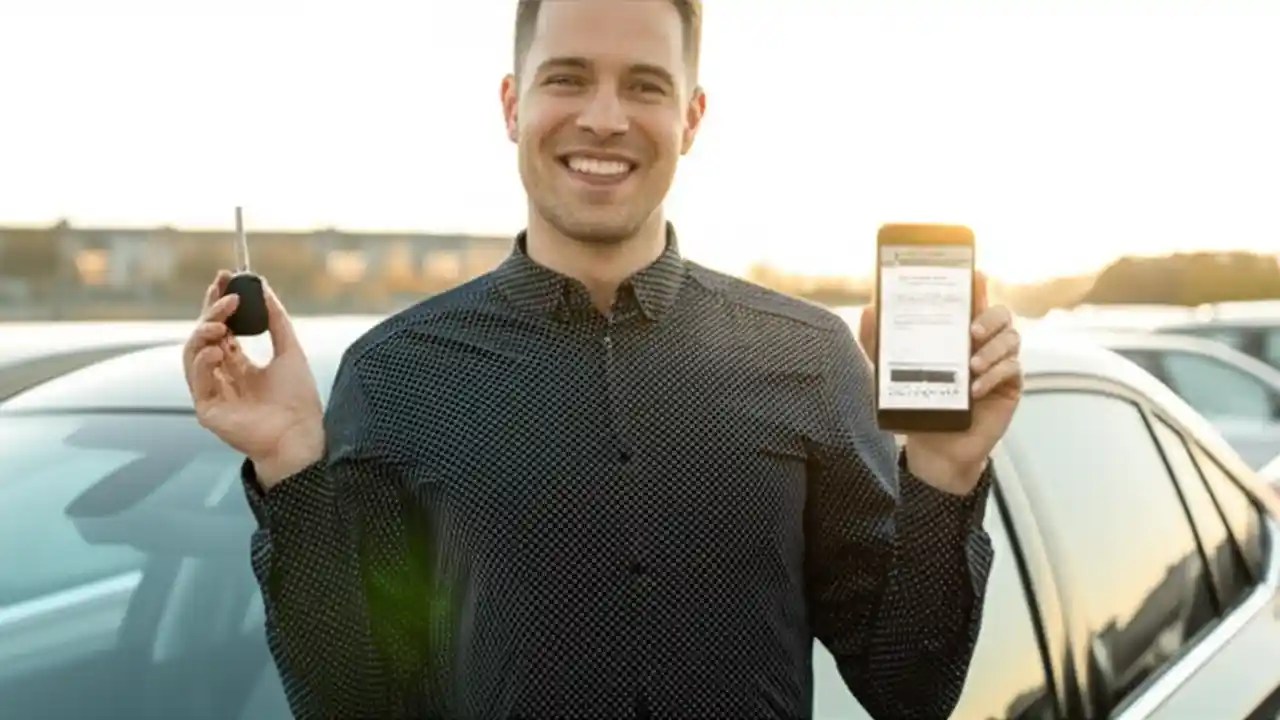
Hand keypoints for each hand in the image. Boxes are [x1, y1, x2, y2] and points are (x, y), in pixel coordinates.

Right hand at [182, 270, 324, 488]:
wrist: (302, 435)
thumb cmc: (299, 400)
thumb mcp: (290, 351)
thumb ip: (276, 320)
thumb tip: (264, 288)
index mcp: (239, 365)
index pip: (221, 328)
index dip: (219, 303)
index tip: (225, 278)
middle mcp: (222, 376)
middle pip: (204, 337)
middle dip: (211, 311)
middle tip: (225, 293)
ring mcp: (212, 392)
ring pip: (192, 355)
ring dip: (204, 333)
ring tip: (222, 321)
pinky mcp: (207, 410)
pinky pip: (197, 380)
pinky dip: (203, 361)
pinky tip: (219, 350)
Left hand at [858, 270, 1022, 494]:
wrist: (935, 447)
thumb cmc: (918, 403)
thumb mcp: (890, 373)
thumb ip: (877, 343)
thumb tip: (870, 310)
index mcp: (959, 332)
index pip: (973, 300)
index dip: (977, 285)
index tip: (974, 274)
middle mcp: (984, 343)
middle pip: (1001, 314)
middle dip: (989, 317)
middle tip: (971, 333)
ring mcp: (999, 363)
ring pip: (1011, 339)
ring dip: (993, 350)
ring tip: (970, 367)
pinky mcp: (1009, 386)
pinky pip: (1012, 370)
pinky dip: (994, 376)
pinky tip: (975, 389)